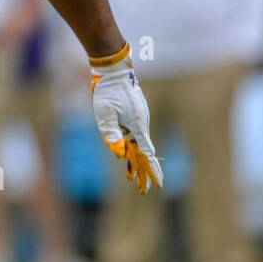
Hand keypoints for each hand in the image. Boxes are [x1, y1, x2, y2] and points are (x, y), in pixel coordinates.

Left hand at [89, 43, 162, 193]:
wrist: (114, 71)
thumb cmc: (107, 92)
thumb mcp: (104, 114)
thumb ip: (111, 135)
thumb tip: (119, 155)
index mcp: (138, 126)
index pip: (146, 154)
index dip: (151, 171)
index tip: (157, 186)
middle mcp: (142, 124)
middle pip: (144, 153)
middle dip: (145, 173)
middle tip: (146, 190)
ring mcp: (139, 119)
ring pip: (138, 145)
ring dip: (136, 162)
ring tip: (132, 178)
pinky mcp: (134, 115)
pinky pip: (134, 136)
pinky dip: (132, 149)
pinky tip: (127, 156)